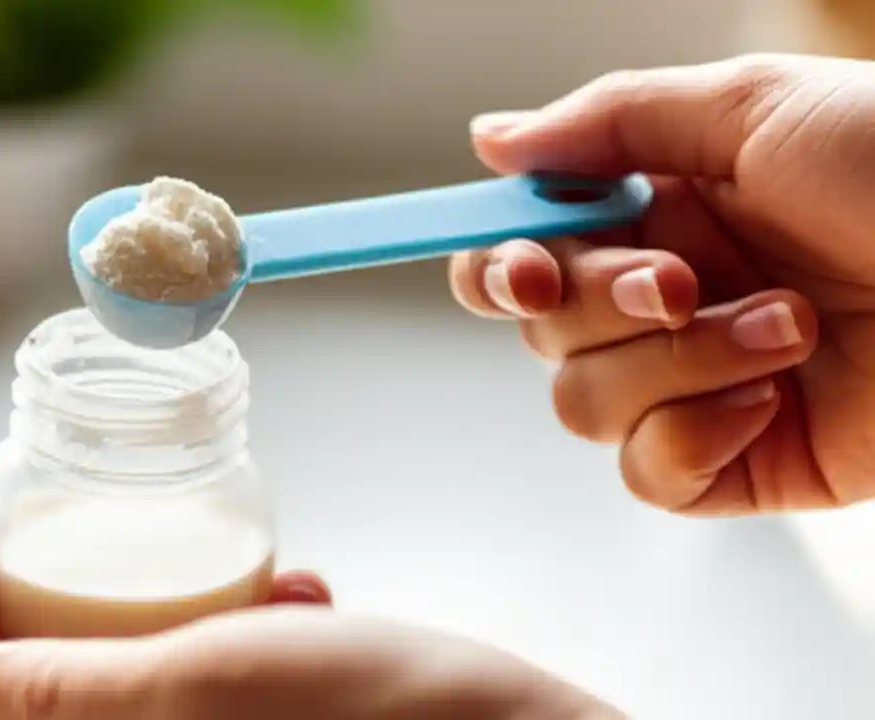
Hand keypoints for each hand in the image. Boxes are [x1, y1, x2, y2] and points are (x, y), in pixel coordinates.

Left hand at [0, 498, 617, 719]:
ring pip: (132, 691)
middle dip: (26, 606)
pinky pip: (220, 700)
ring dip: (148, 612)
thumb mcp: (209, 687)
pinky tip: (296, 595)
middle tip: (10, 512)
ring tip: (186, 540)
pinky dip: (237, 639)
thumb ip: (64, 695)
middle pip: (37, 703)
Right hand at [452, 53, 874, 514]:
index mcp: (658, 213)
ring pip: (586, 405)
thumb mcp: (753, 107)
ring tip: (788, 327)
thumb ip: (609, 120)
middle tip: (678, 281)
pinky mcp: (742, 461)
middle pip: (543, 334)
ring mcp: (699, 384)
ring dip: (677, 365)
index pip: (527, 251)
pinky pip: (649, 475)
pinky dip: (695, 438)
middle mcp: (665, 301)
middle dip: (600, 308)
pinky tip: (773, 398)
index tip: (525, 269)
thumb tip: (489, 140)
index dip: (498, 267)